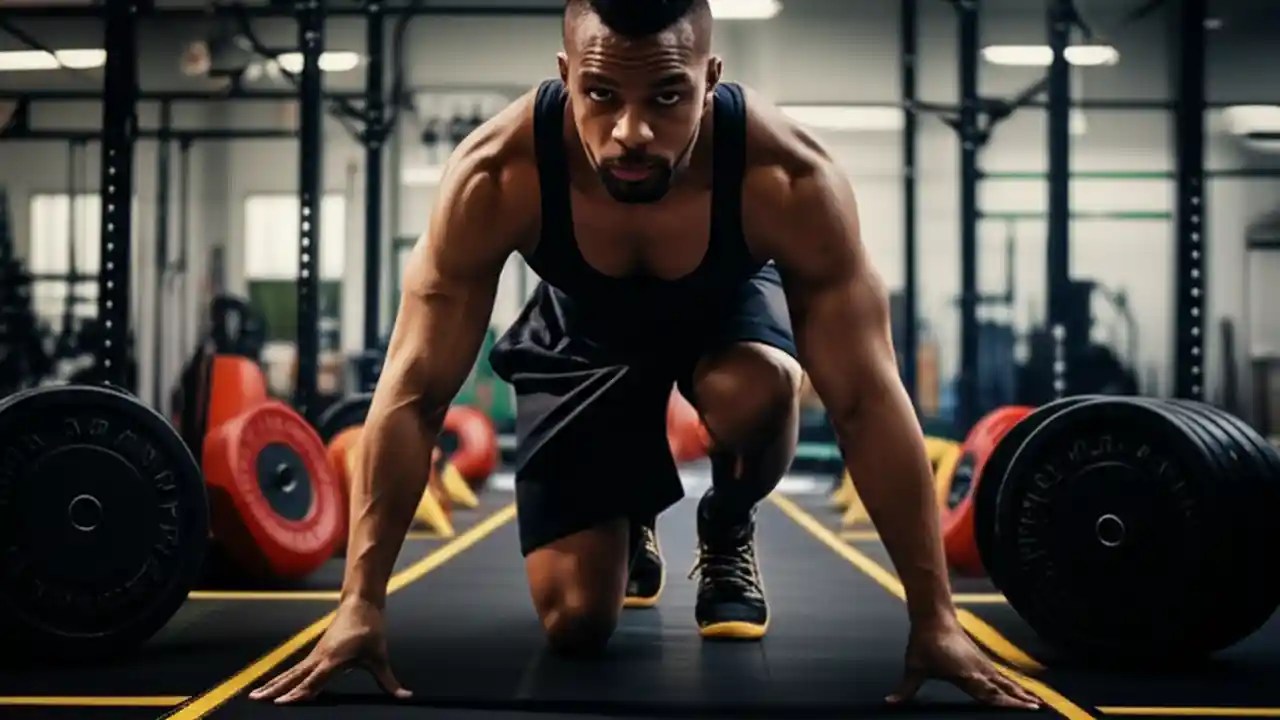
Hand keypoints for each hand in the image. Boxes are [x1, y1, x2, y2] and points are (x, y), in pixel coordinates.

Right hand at [249, 597, 411, 704]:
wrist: (360, 602)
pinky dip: (282, 678)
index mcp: (333, 659)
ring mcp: (315, 655)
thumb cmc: (370, 628)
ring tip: (254, 696)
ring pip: (291, 673)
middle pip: (294, 678)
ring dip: (273, 684)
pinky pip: (295, 669)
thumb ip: (389, 681)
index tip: (281, 704)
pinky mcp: (315, 654)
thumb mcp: (380, 657)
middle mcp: (319, 658)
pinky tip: (273, 687)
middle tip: (255, 700)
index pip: (313, 681)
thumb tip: (405, 696)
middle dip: (275, 690)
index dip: (298, 694)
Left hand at [887, 616, 1041, 709]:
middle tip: (1041, 708)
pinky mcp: (981, 660)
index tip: (1027, 708)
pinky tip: (1022, 690)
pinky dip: (1014, 684)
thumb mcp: (914, 668)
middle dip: (1022, 700)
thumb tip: (889, 702)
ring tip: (1039, 703)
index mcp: (967, 676)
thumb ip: (906, 689)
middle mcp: (979, 671)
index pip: (991, 695)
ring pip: (1006, 682)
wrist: (934, 617)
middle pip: (1004, 690)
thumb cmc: (924, 643)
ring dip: (1022, 693)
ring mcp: (982, 665)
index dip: (1009, 703)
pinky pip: (1002, 676)